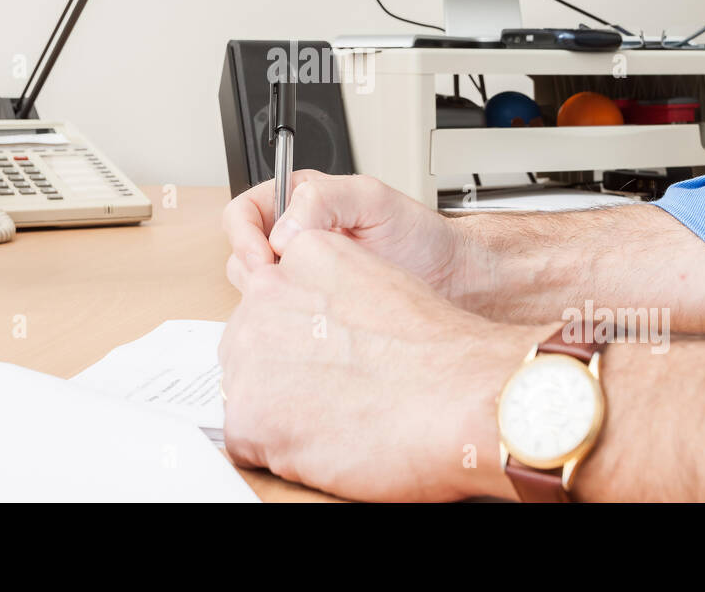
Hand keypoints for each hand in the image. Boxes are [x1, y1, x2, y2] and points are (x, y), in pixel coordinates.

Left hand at [219, 230, 538, 500]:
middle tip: (332, 391)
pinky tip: (322, 443)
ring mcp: (251, 352)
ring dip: (279, 408)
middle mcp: (266, 295)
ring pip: (244, 388)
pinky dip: (276, 450)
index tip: (320, 353)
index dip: (297, 332)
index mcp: (303, 254)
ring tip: (335, 416)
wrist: (462, 398)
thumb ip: (334, 295)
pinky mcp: (248, 412)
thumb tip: (314, 326)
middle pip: (250, 341)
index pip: (270, 293)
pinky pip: (242, 437)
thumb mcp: (380, 285)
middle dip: (283, 369)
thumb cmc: (440, 354)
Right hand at [223, 172, 479, 300]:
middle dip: (254, 271)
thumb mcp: (373, 200)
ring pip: (255, 290)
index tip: (267, 257)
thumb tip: (283, 229)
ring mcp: (302, 275)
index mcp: (299, 200)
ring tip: (306, 300)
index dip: (244, 235)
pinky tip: (313, 320)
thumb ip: (324, 198)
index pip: (243, 212)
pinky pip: (280, 317)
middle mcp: (294, 237)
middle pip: (241, 253)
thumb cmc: (420, 236)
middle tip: (282, 285)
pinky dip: (286, 321)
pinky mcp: (312, 309)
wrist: (451, 279)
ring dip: (269, 298)